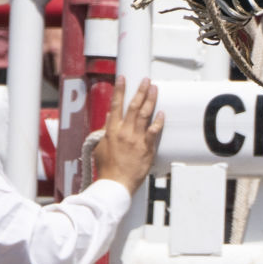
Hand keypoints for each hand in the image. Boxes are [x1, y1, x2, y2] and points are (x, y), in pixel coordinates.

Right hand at [93, 77, 163, 195]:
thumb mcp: (100, 148)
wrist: (115, 184)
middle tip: (145, 80)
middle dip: (140, 91)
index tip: (122, 79)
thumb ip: (105, 132)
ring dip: (150, 100)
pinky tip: (162, 113)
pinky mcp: (146, 148)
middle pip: (133, 106)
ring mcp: (135, 139)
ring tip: (154, 89)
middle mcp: (123, 132)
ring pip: (144, 114)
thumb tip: (108, 119)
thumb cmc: (108, 169)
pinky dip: (158, 121)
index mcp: (111, 131)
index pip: (115, 106)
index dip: (119, 91)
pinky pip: (153, 131)